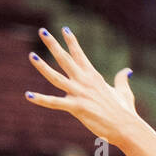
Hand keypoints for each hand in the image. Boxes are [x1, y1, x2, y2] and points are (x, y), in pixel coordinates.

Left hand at [26, 27, 138, 147]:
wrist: (126, 126)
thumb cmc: (125, 111)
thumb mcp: (124, 91)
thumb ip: (122, 79)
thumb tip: (127, 71)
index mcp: (94, 76)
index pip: (80, 55)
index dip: (71, 41)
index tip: (64, 29)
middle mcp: (85, 81)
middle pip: (65, 59)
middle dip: (53, 44)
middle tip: (42, 31)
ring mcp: (79, 93)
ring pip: (56, 77)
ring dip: (42, 66)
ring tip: (32, 55)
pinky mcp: (77, 107)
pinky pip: (55, 103)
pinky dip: (41, 99)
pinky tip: (28, 95)